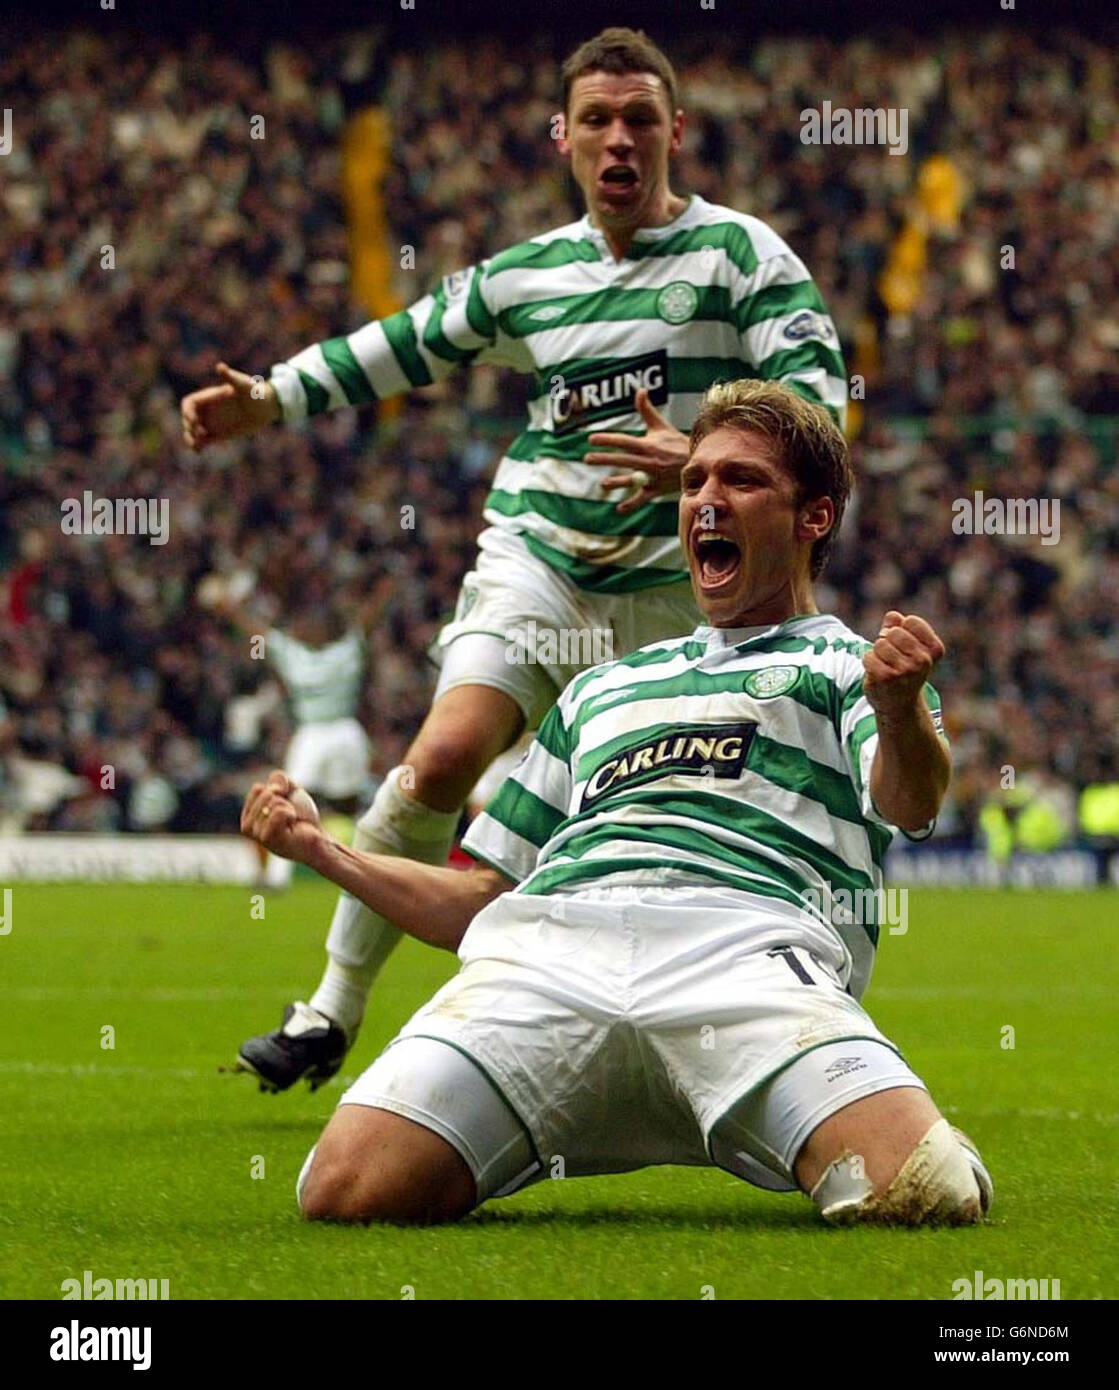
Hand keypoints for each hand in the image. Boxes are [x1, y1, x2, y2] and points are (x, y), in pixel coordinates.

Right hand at [181, 362, 279, 451]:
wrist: (266, 407)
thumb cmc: (255, 392)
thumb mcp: (243, 384)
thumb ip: (230, 377)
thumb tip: (220, 367)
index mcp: (210, 397)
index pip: (189, 403)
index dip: (187, 412)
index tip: (195, 420)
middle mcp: (208, 410)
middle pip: (188, 419)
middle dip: (190, 427)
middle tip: (202, 433)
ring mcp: (213, 422)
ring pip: (193, 431)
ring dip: (191, 438)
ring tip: (198, 445)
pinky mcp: (219, 434)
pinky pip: (203, 441)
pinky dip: (198, 446)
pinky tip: (199, 451)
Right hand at [241, 772, 323, 864]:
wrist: (317, 834)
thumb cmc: (301, 814)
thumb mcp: (289, 789)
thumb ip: (278, 779)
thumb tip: (274, 789)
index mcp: (248, 815)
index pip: (257, 789)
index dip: (277, 792)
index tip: (284, 806)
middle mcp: (248, 827)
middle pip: (265, 794)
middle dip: (284, 800)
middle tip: (289, 815)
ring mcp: (257, 835)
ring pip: (273, 802)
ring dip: (289, 808)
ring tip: (291, 822)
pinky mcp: (270, 840)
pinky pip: (279, 812)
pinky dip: (290, 814)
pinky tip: (292, 826)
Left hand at [583, 388, 689, 515]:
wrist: (697, 461)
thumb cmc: (675, 442)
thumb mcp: (661, 426)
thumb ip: (647, 409)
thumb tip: (640, 390)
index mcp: (648, 445)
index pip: (624, 441)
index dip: (608, 439)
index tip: (591, 439)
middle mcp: (649, 460)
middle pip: (623, 459)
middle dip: (604, 459)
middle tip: (587, 458)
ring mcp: (652, 476)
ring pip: (632, 479)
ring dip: (617, 482)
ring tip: (603, 485)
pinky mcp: (656, 489)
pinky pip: (643, 498)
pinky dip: (632, 504)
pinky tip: (619, 509)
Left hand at [863, 611, 945, 720]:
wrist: (899, 704)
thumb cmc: (904, 669)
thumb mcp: (909, 647)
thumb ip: (899, 626)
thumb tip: (892, 616)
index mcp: (934, 650)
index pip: (911, 621)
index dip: (901, 629)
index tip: (905, 645)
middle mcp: (923, 661)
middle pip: (894, 632)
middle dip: (888, 641)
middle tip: (893, 657)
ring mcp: (905, 670)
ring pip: (880, 643)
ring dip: (878, 653)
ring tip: (886, 666)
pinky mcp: (886, 678)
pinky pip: (868, 656)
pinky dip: (869, 662)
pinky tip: (878, 673)